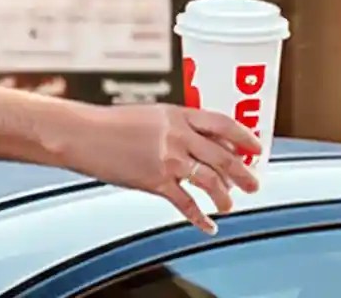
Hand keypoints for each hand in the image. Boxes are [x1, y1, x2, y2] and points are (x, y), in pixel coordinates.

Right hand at [53, 104, 262, 233]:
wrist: (83, 134)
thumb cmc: (113, 123)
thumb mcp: (154, 115)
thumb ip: (180, 126)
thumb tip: (205, 143)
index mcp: (180, 115)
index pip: (223, 124)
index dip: (244, 137)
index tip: (257, 148)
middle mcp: (179, 136)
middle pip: (223, 155)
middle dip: (243, 172)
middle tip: (254, 183)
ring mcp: (169, 159)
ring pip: (210, 180)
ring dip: (224, 195)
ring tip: (230, 204)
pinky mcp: (155, 181)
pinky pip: (185, 203)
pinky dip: (199, 217)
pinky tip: (208, 225)